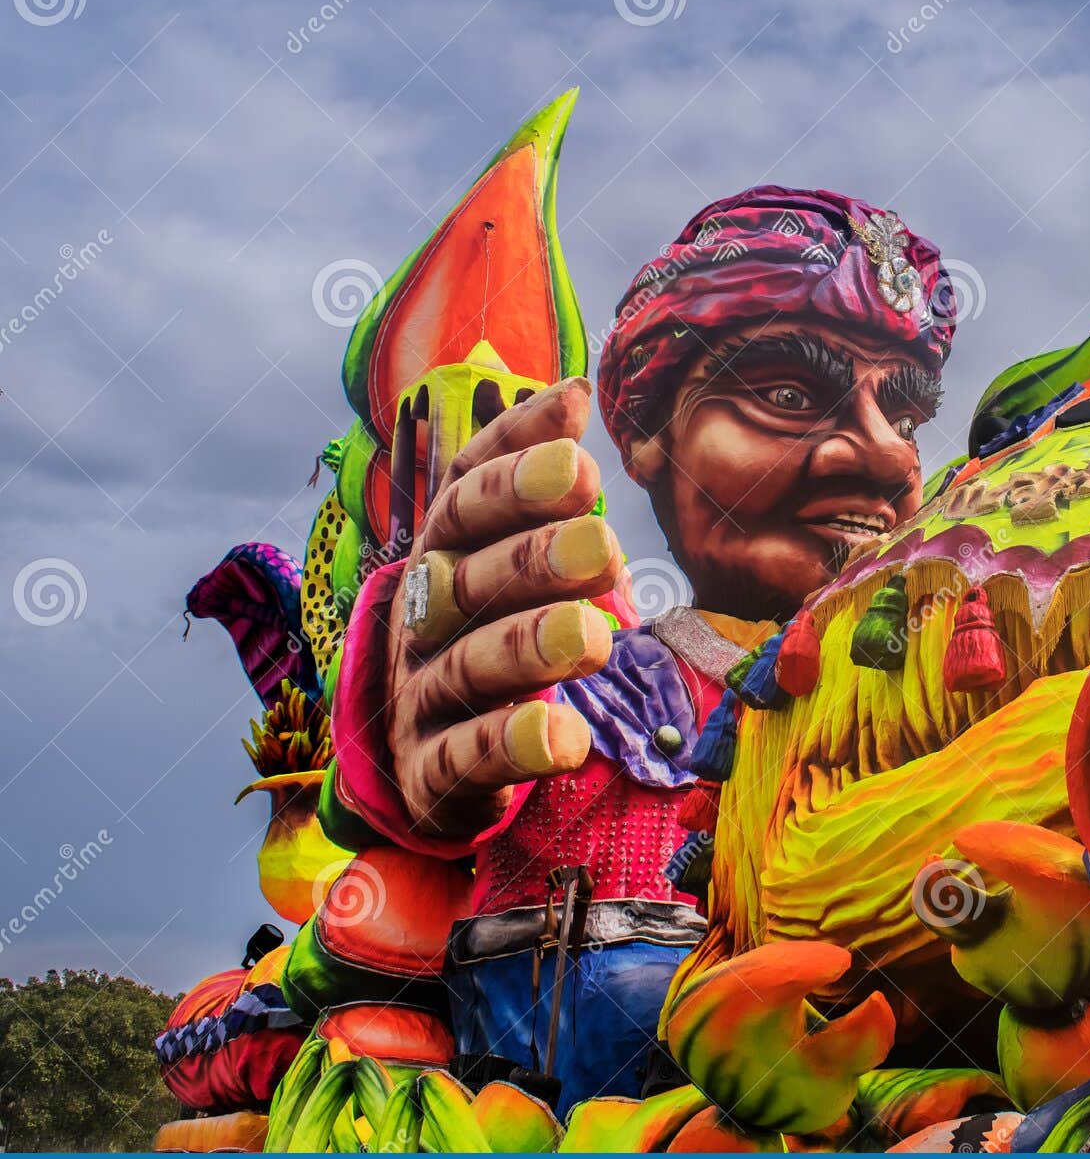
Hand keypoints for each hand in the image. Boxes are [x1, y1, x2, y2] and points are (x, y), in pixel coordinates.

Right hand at [382, 377, 621, 840]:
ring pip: (469, 664)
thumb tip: (577, 387)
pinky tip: (566, 738)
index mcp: (446, 547)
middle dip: (533, 558)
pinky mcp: (432, 771)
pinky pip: (465, 757)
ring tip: (595, 638)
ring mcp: (422, 692)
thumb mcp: (508, 544)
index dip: (514, 473)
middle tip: (603, 550)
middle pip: (469, 577)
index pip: (467, 496)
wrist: (416, 740)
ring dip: (529, 647)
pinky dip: (511, 745)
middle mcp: (424, 613)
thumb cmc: (488, 619)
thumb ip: (540, 477)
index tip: (577, 455)